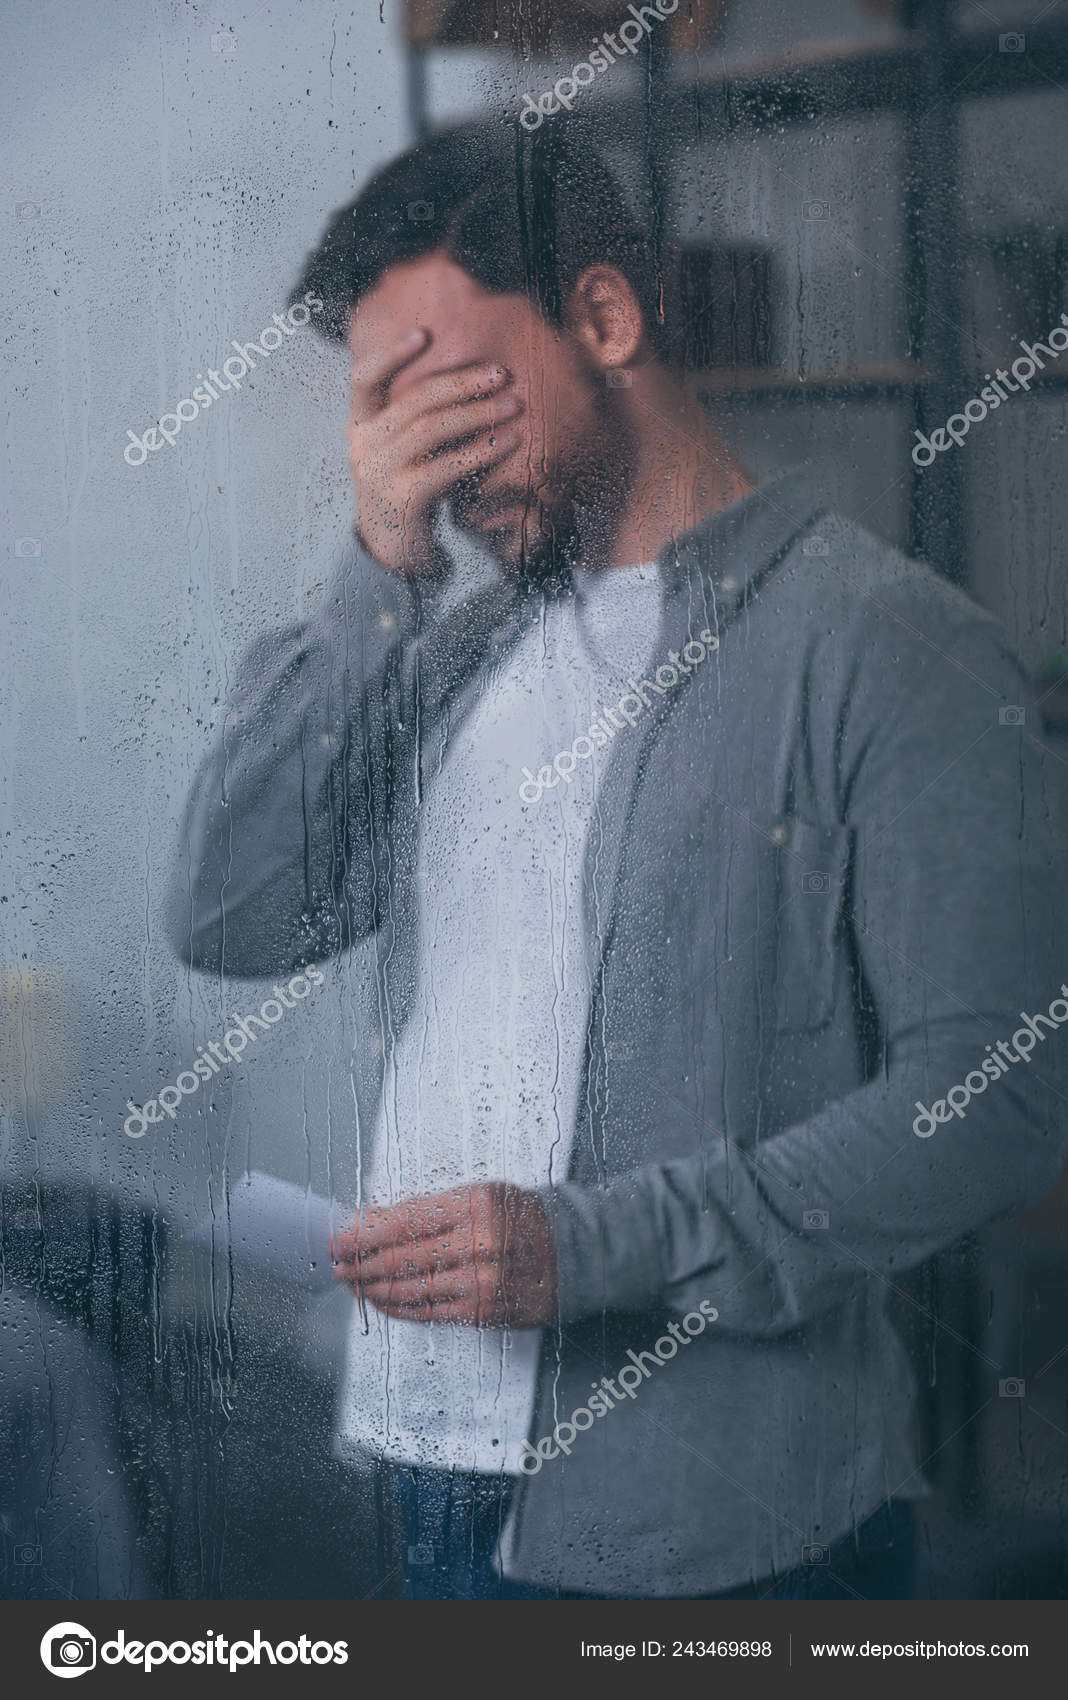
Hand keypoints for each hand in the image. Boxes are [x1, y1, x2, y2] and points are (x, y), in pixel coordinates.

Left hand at [334, 1181, 556, 1326]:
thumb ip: (423, 1208)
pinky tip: (384, 1302)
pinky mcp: (486, 1311)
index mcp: (475, 1204)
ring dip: (374, 1290)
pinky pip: (430, 1313)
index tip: (337, 1238)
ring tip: (355, 1284)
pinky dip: (400, 1309)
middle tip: (338, 1265)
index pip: (403, 1220)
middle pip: (402, 1257)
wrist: (571, 1251)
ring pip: (411, 1290)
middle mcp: (481, 1243)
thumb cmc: (518, 1217)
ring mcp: (484, 1281)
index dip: (362, 1233)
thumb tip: (368, 1220)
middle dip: (361, 1264)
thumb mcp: (475, 1195)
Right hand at [347, 329, 522, 574]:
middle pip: (415, 400)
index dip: (391, 353)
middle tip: (501, 374)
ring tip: (513, 406)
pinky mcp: (403, 498)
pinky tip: (507, 442)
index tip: (424, 332)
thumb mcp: (404, 448)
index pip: (364, 378)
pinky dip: (481, 450)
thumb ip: (417, 417)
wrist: (394, 550)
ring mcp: (380, 472)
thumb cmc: (408, 489)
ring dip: (478, 414)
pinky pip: (447, 466)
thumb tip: (465, 376)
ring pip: (432, 429)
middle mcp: (363, 445)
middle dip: (462, 382)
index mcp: (359, 425)